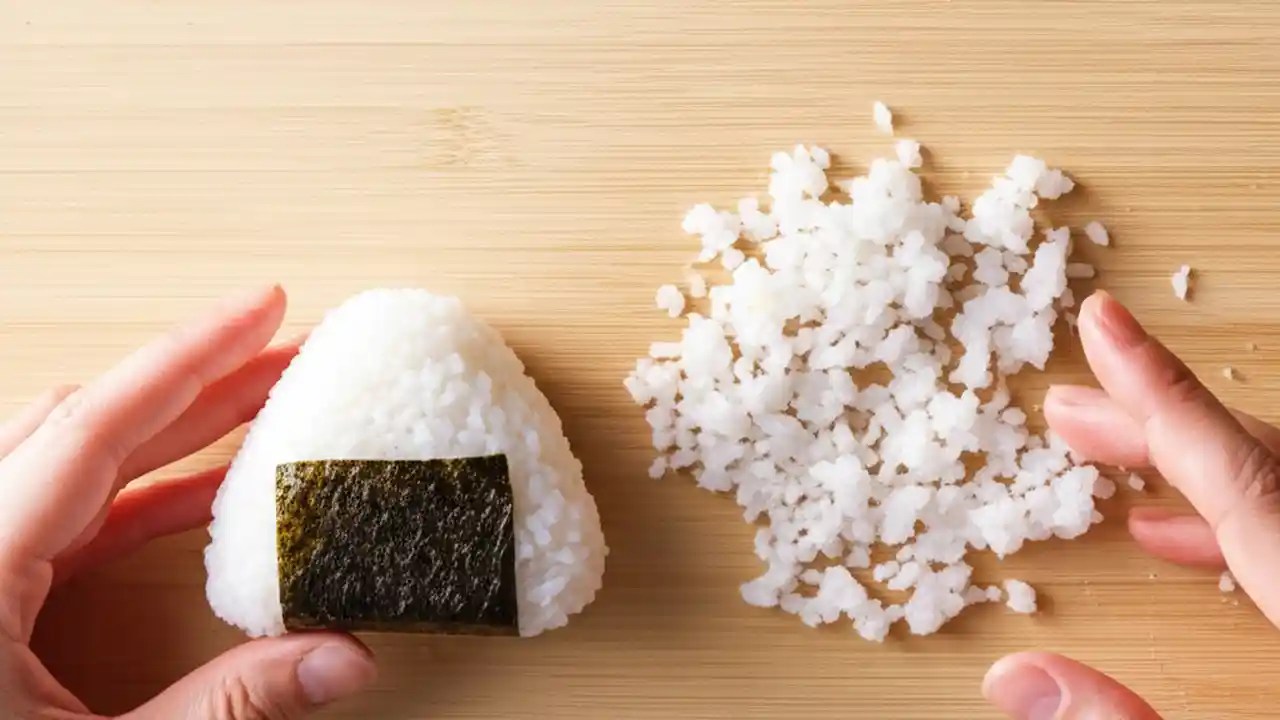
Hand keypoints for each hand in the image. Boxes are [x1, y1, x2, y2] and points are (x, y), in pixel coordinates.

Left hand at [0, 286, 375, 718]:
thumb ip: (227, 705)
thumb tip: (347, 657)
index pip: (92, 431)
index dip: (186, 359)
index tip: (262, 306)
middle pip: (91, 426)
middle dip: (200, 380)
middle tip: (290, 343)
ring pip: (79, 461)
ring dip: (178, 431)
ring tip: (265, 404)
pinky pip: (75, 517)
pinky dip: (151, 495)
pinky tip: (216, 493)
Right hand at [983, 290, 1279, 718]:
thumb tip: (1019, 682)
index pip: (1243, 477)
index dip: (1161, 397)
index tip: (1104, 326)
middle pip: (1267, 467)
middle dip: (1156, 426)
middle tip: (1068, 406)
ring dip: (1191, 470)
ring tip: (1106, 461)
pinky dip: (1234, 521)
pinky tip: (1177, 540)